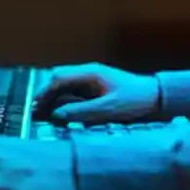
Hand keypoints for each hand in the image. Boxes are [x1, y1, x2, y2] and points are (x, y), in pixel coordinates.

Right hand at [32, 63, 159, 123]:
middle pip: (58, 80)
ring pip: (64, 86)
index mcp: (90, 73)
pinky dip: (64, 102)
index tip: (34, 108)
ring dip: (53, 99)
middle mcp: (88, 73)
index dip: (44, 94)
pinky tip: (60, 114)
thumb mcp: (108, 109)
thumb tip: (56, 114)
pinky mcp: (95, 88)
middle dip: (45, 95)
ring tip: (43, 115)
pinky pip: (74, 92)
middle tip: (35, 113)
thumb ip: (81, 111)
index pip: (58, 79)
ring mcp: (91, 80)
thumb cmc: (134, 100)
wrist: (155, 96)